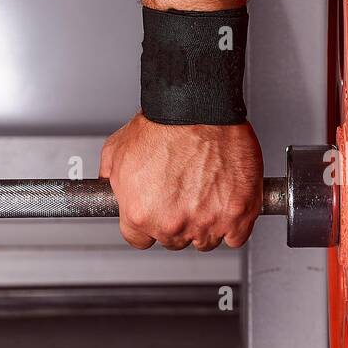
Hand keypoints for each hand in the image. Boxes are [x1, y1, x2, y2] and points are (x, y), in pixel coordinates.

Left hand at [100, 115, 262, 251]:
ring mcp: (208, 221)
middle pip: (174, 240)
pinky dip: (234, 225)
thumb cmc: (162, 123)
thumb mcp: (117, 150)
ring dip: (206, 224)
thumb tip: (109, 188)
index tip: (156, 215)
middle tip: (184, 197)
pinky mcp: (238, 213)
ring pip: (206, 240)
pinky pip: (237, 237)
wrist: (197, 107)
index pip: (140, 239)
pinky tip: (228, 206)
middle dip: (177, 222)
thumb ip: (111, 179)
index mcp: (140, 213)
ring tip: (207, 196)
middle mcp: (172, 222)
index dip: (148, 226)